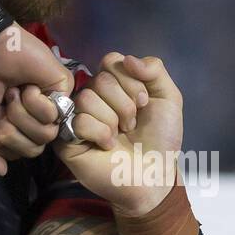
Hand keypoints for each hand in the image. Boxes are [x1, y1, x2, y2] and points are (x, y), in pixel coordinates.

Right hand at [0, 84, 63, 161]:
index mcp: (13, 127)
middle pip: (33, 150)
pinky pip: (52, 114)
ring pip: (45, 135)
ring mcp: (49, 105)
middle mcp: (33, 119)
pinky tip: (26, 85)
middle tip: (0, 106)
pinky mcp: (62, 89)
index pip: (17, 155)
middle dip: (9, 130)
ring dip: (19, 113)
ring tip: (11, 92)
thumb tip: (2, 171)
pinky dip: (33, 100)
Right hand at [55, 53, 183, 214]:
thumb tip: (127, 59)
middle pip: (100, 79)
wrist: (155, 174)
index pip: (111, 61)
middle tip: (132, 125)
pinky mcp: (67, 139)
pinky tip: (107, 146)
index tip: (144, 103)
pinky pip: (79, 121)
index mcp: (113, 84)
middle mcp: (93, 96)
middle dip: (125, 104)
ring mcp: (77, 116)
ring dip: (113, 121)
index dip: (130, 81)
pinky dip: (100, 134)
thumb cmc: (160, 138)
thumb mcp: (168, 98)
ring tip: (120, 136)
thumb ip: (154, 69)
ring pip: (87, 98)